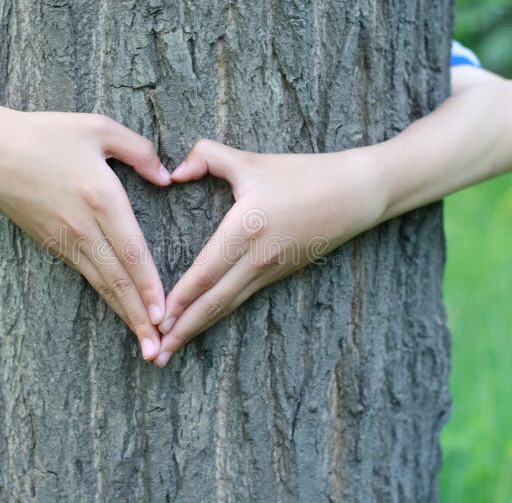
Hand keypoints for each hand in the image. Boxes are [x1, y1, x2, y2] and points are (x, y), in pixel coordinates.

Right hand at [0, 109, 170, 359]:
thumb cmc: (47, 133)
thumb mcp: (100, 127)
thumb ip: (141, 152)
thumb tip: (167, 179)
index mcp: (101, 197)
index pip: (132, 251)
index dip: (149, 286)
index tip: (165, 315)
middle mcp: (83, 226)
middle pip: (117, 280)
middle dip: (139, 318)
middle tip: (158, 351)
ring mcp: (64, 239)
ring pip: (101, 284)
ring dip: (123, 314)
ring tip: (143, 343)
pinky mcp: (51, 243)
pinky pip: (85, 274)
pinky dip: (105, 296)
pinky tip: (119, 308)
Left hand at [154, 139, 386, 366]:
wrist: (355, 194)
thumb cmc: (302, 173)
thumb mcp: (251, 159)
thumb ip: (206, 156)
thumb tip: (173, 172)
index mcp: (247, 227)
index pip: (206, 271)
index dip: (180, 299)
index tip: (156, 319)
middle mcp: (258, 257)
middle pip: (214, 301)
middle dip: (183, 329)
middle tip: (156, 356)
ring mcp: (271, 270)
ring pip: (228, 306)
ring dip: (198, 329)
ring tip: (173, 351)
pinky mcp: (280, 275)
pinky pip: (242, 299)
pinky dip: (219, 315)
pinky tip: (203, 324)